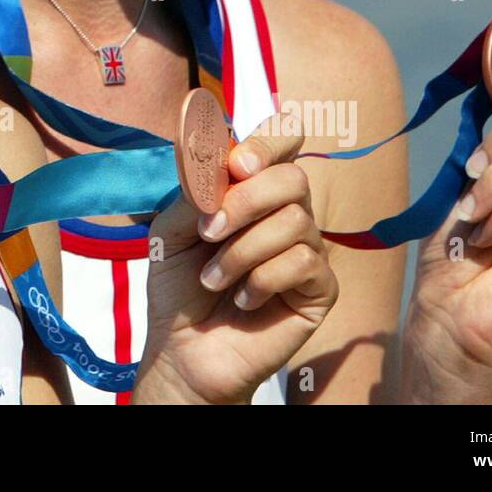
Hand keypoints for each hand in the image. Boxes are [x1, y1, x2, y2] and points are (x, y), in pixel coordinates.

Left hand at [133, 120, 336, 403]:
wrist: (183, 348)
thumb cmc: (179, 285)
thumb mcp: (172, 228)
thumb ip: (196, 189)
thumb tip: (223, 158)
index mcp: (253, 189)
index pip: (283, 143)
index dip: (269, 142)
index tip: (238, 162)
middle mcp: (286, 212)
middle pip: (293, 177)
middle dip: (246, 199)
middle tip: (209, 230)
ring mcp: (307, 249)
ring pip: (296, 220)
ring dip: (242, 250)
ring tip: (213, 278)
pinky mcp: (320, 288)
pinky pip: (304, 262)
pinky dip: (262, 279)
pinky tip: (243, 298)